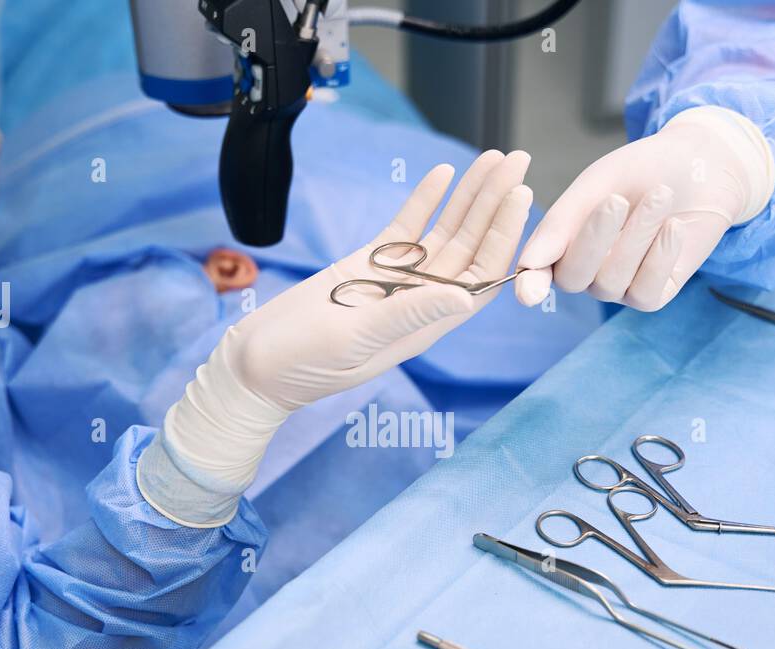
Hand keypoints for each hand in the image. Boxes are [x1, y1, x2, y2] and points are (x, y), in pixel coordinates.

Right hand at [137, 150, 533, 525]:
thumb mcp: (357, 337)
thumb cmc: (301, 362)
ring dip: (468, 197)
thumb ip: (409, 313)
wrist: (254, 364)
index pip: (479, 276)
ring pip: (442, 232)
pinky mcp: (367, 266)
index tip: (520, 196)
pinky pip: (405, 230)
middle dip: (494, 204)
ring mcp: (395, 282)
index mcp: (425, 324)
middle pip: (469, 246)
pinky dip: (424, 202)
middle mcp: (419, 301)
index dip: (503, 236)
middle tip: (518, 159)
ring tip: (493, 158)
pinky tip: (442, 173)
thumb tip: (465, 298)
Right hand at [514, 106, 774, 311]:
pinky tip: (675, 225)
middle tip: (618, 199)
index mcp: (562, 244)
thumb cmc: (642, 170)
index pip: (536, 274)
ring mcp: (619, 287)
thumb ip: (560, 224)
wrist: (701, 164)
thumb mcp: (596, 185)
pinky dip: (660, 255)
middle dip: (594, 238)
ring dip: (638, 235)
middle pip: (572, 278)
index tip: (529, 290)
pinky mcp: (654, 294)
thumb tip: (526, 266)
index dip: (530, 284)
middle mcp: (587, 272)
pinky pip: (645, 292)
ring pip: (611, 281)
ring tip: (661, 196)